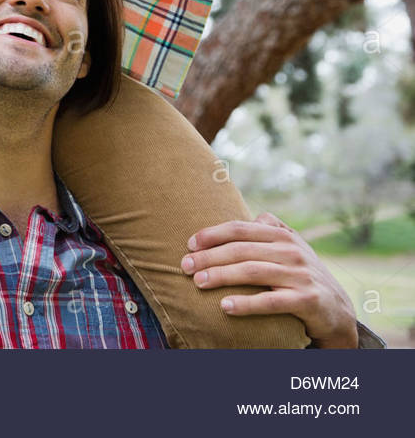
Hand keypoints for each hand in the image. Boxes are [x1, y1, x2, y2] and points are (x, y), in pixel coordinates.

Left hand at [183, 212, 358, 347]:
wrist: (338, 310)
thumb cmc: (302, 274)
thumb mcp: (291, 247)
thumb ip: (271, 228)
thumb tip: (251, 214)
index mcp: (282, 235)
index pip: (240, 229)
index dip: (211, 235)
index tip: (189, 244)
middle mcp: (292, 251)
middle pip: (241, 250)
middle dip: (209, 257)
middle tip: (184, 266)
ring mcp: (300, 275)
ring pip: (252, 272)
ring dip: (221, 276)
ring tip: (198, 282)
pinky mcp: (307, 300)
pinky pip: (271, 301)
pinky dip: (247, 303)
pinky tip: (225, 306)